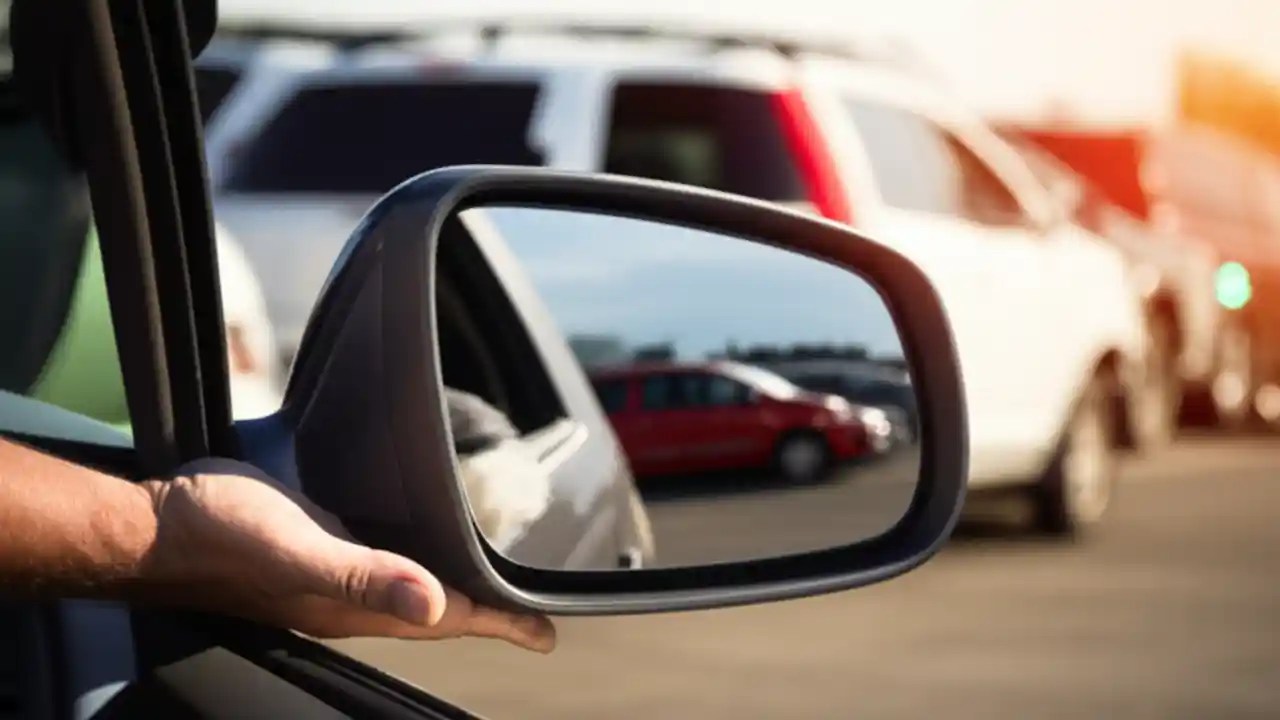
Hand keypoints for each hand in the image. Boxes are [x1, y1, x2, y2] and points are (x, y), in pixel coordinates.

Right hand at [138, 458, 555, 652]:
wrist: (155, 523)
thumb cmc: (219, 534)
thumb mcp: (295, 550)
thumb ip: (361, 576)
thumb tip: (434, 603)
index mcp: (353, 605)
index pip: (444, 620)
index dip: (499, 624)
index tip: (545, 634)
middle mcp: (349, 596)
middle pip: (435, 609)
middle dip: (486, 613)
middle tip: (529, 616)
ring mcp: (332, 573)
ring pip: (410, 584)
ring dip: (453, 585)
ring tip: (491, 583)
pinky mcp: (315, 545)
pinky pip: (380, 557)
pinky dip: (413, 554)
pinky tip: (422, 538)